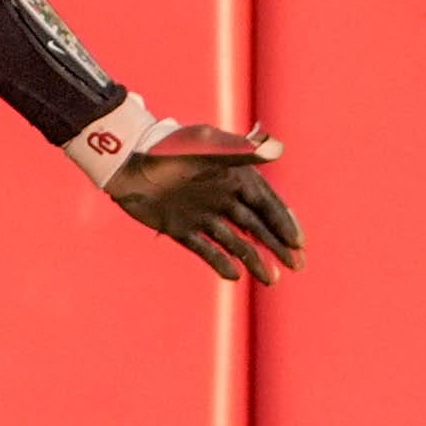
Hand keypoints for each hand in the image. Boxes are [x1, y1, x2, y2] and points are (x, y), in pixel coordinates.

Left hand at [109, 125, 305, 284]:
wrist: (126, 160)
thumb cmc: (169, 147)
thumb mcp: (207, 145)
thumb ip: (241, 151)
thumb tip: (277, 149)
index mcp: (232, 176)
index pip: (266, 203)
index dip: (283, 222)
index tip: (299, 242)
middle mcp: (221, 197)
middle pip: (257, 226)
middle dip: (278, 245)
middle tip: (297, 265)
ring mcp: (201, 214)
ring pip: (235, 242)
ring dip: (255, 259)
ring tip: (272, 280)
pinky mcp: (180, 228)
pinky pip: (205, 249)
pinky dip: (220, 262)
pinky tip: (234, 276)